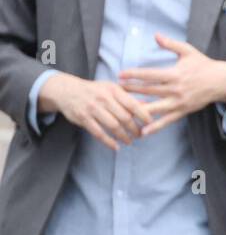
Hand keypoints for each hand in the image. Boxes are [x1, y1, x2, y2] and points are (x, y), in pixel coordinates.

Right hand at [39, 72, 153, 150]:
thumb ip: (128, 97)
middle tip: (140, 135)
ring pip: (112, 126)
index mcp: (113, 90)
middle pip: (124, 117)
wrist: (66, 90)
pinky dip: (108, 142)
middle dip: (134, 128)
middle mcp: (103, 99)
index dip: (143, 115)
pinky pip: (98, 133)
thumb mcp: (111, 88)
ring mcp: (92, 109)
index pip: (132, 104)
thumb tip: (147, 105)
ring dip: (123, 136)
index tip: (150, 123)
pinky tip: (116, 146)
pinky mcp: (83, 118)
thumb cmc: (95, 90)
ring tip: (130, 141)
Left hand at [118, 33, 225, 135]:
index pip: (150, 75)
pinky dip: (155, 127)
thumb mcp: (188, 51)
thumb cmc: (203, 65)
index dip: (134, 75)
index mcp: (175, 74)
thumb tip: (156, 35)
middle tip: (114, 90)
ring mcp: (179, 102)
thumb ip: (171, 44)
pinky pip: (167, 121)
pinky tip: (143, 131)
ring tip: (123, 110)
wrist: (221, 82)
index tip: (120, 75)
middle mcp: (176, 89)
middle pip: (148, 91)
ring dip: (138, 109)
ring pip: (155, 108)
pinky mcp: (183, 111)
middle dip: (130, 90)